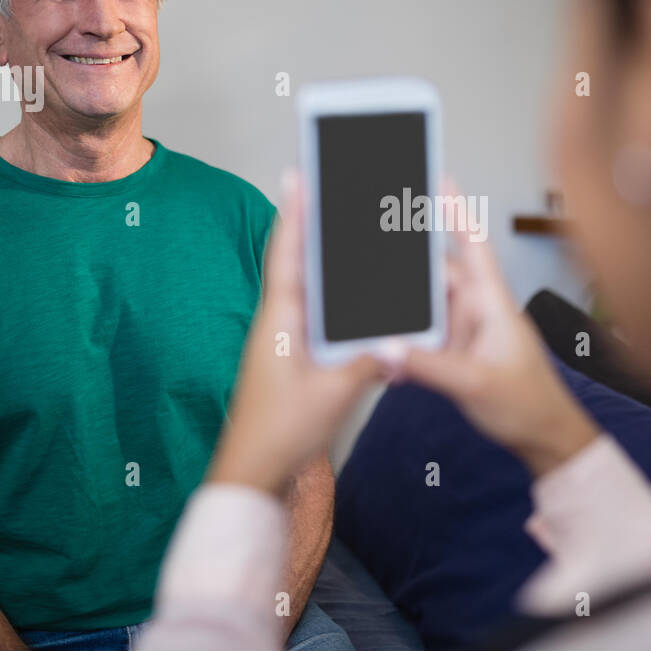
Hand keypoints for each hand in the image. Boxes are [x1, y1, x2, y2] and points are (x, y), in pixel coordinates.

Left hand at [209, 169, 390, 495]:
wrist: (253, 476)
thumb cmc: (281, 434)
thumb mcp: (333, 394)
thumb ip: (367, 361)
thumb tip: (398, 341)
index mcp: (280, 323)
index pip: (288, 256)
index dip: (295, 214)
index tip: (299, 174)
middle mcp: (280, 324)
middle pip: (300, 263)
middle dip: (315, 225)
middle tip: (332, 187)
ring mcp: (286, 342)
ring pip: (311, 289)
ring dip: (327, 260)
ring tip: (349, 227)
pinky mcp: (295, 361)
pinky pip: (320, 318)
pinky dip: (338, 300)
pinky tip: (360, 295)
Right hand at [394, 182, 599, 476]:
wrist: (546, 439)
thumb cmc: (527, 405)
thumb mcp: (475, 384)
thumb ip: (428, 366)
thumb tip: (385, 347)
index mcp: (491, 302)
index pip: (472, 245)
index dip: (455, 210)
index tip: (439, 177)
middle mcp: (478, 309)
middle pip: (436, 272)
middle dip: (405, 262)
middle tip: (367, 244)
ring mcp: (468, 330)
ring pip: (425, 305)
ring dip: (399, 309)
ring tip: (363, 303)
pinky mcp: (459, 351)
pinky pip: (424, 334)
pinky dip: (404, 339)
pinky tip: (382, 351)